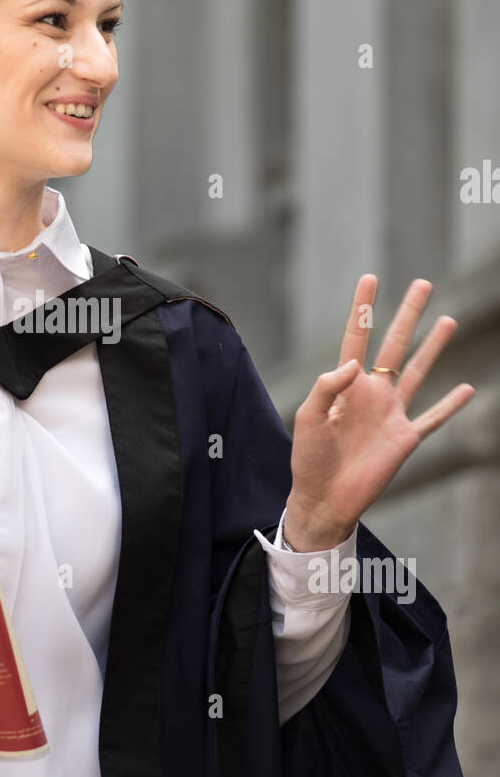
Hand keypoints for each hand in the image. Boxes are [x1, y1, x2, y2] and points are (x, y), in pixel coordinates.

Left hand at [284, 276, 474, 549]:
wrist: (324, 498)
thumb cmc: (309, 458)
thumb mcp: (308, 418)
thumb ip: (326, 387)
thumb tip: (352, 362)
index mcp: (345, 384)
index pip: (356, 336)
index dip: (363, 308)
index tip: (370, 278)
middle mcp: (372, 392)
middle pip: (395, 344)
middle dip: (408, 314)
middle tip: (423, 284)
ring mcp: (391, 414)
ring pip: (418, 372)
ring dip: (434, 346)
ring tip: (449, 320)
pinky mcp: (405, 438)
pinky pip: (432, 418)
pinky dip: (450, 405)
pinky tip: (467, 388)